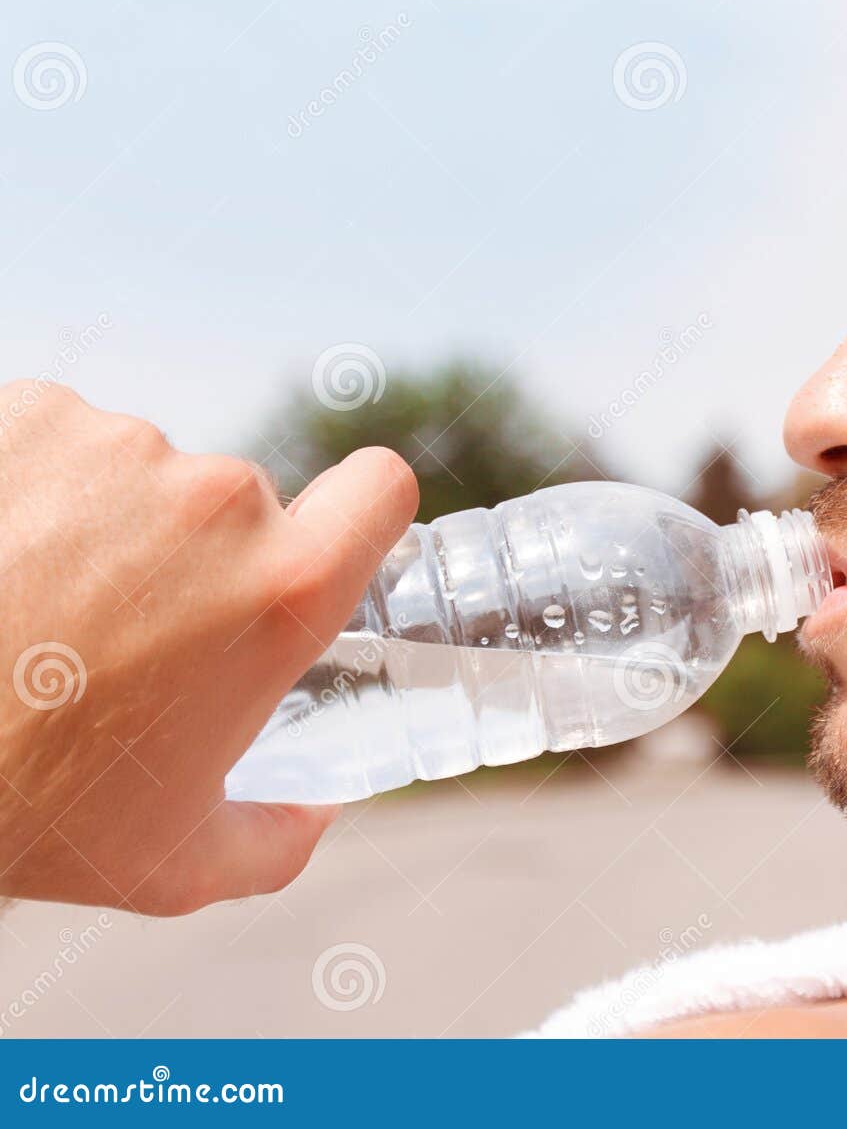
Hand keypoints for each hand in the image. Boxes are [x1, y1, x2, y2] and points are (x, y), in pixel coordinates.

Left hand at [0, 383, 417, 914]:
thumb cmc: (22, 808)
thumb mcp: (170, 865)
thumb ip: (276, 841)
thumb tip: (315, 814)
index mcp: (279, 592)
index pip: (380, 490)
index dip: (359, 514)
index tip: (321, 542)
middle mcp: (215, 500)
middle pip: (240, 506)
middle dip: (191, 559)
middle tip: (114, 636)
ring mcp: (115, 447)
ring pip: (140, 476)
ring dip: (103, 526)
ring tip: (29, 608)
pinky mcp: (22, 413)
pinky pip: (56, 442)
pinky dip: (28, 490)